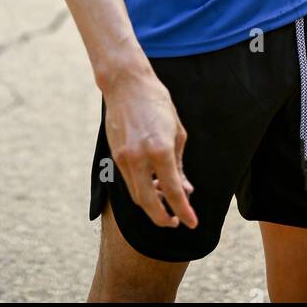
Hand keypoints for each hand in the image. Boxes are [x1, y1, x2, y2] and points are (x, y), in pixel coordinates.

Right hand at [103, 73, 197, 228]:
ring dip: (151, 205)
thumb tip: (184, 189)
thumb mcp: (177, 132)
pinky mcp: (115, 155)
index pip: (174, 191)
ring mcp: (124, 158)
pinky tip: (152, 186)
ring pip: (137, 195)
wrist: (126, 84)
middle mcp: (140, 157)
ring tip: (166, 204)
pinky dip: (141, 189)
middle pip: (149, 203)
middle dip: (163, 218)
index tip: (191, 222)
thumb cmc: (156, 103)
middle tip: (175, 222)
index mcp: (160, 150)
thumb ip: (179, 164)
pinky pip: (129, 182)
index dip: (184, 211)